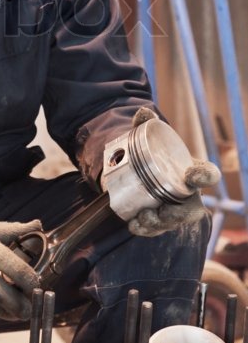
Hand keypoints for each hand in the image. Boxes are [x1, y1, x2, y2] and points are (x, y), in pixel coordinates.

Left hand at [127, 107, 220, 236]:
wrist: (139, 169)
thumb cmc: (153, 153)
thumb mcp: (148, 138)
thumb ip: (146, 125)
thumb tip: (144, 114)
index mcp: (192, 170)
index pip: (208, 174)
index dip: (205, 177)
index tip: (192, 176)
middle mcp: (189, 193)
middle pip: (191, 209)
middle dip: (177, 214)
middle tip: (159, 212)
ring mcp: (176, 208)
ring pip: (173, 222)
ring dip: (158, 225)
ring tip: (140, 220)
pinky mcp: (161, 219)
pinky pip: (158, 229)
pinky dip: (146, 229)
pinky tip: (134, 225)